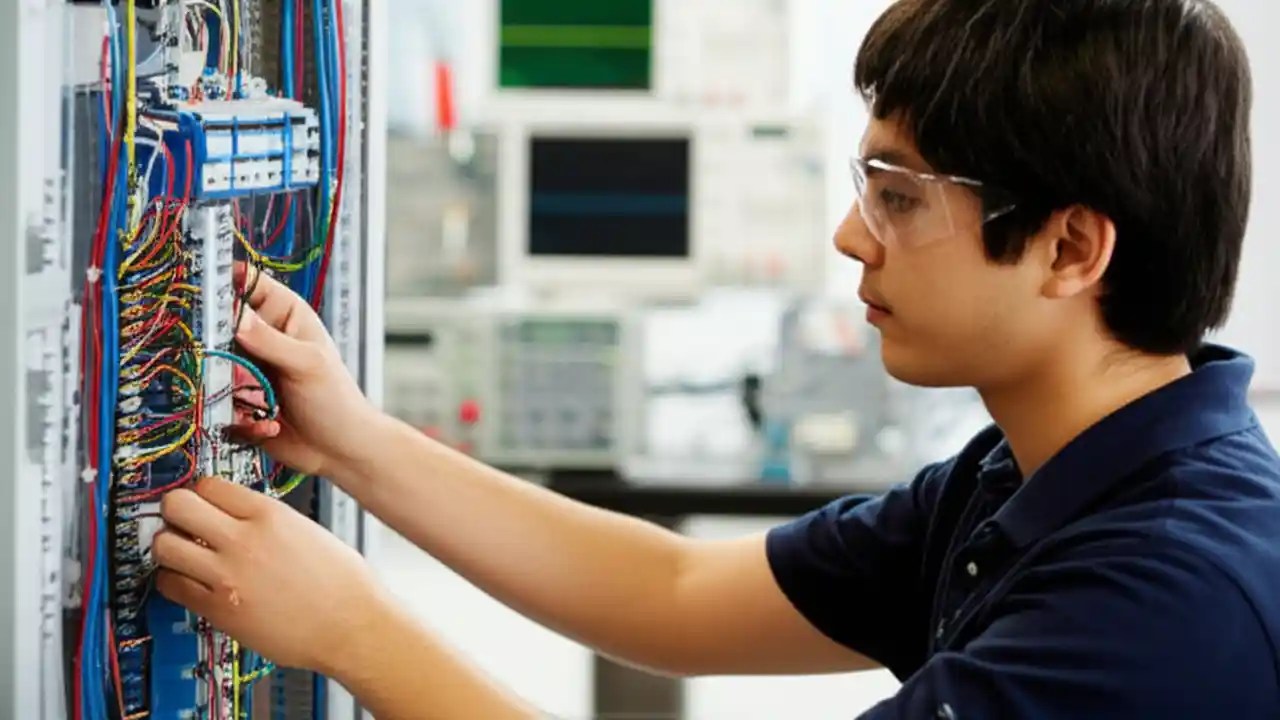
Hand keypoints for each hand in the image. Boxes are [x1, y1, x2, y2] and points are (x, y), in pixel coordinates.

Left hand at [152, 476, 387, 673]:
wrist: (352, 625)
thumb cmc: (341, 582)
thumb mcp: (306, 530)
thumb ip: (267, 519)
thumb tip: (237, 516)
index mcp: (270, 514)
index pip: (208, 484)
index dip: (201, 493)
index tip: (202, 503)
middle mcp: (244, 540)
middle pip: (177, 505)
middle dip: (175, 512)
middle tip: (183, 522)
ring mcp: (227, 575)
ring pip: (164, 546)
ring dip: (169, 547)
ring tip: (184, 554)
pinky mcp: (218, 609)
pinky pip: (170, 585)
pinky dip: (173, 581)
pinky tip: (190, 582)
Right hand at [231, 262, 380, 477]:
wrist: (340, 450)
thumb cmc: (337, 401)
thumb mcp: (307, 364)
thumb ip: (270, 341)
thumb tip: (235, 320)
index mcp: (284, 315)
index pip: (247, 282)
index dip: (223, 280)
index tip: (200, 290)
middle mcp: (262, 338)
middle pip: (217, 326)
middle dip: (216, 347)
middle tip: (230, 368)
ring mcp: (248, 369)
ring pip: (211, 366)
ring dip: (228, 389)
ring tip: (258, 404)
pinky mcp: (238, 400)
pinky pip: (217, 401)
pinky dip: (238, 417)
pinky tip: (268, 425)